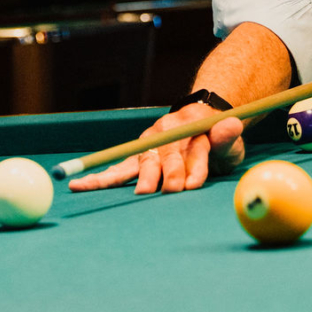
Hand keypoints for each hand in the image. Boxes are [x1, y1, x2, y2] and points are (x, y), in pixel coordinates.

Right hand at [66, 104, 246, 194]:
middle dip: (166, 174)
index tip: (193, 184)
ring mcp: (149, 144)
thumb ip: (227, 136)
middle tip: (167, 191)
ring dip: (126, 177)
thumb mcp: (229, 139)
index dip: (195, 166)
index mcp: (191, 127)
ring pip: (138, 162)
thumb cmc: (217, 137)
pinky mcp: (138, 156)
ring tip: (114, 189)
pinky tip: (79, 185)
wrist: (200, 119)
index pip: (194, 148)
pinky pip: (118, 168)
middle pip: (165, 156)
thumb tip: (232, 123)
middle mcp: (166, 133)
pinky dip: (100, 177)